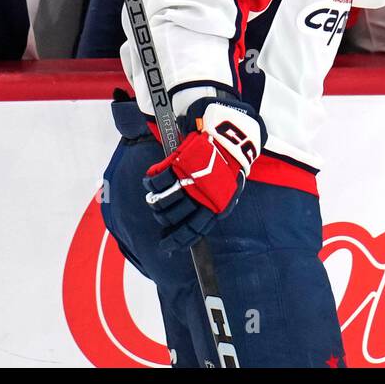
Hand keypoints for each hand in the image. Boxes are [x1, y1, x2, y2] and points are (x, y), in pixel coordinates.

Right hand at [142, 97, 266, 248]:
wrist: (233, 137)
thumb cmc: (229, 164)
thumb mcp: (226, 190)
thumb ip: (212, 206)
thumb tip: (193, 223)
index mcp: (216, 206)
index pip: (192, 231)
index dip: (177, 240)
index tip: (165, 246)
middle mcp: (202, 196)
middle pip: (173, 217)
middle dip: (164, 218)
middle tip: (162, 212)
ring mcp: (189, 181)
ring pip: (163, 202)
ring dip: (156, 202)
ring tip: (156, 198)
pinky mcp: (180, 165)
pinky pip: (158, 181)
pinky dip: (152, 182)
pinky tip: (152, 181)